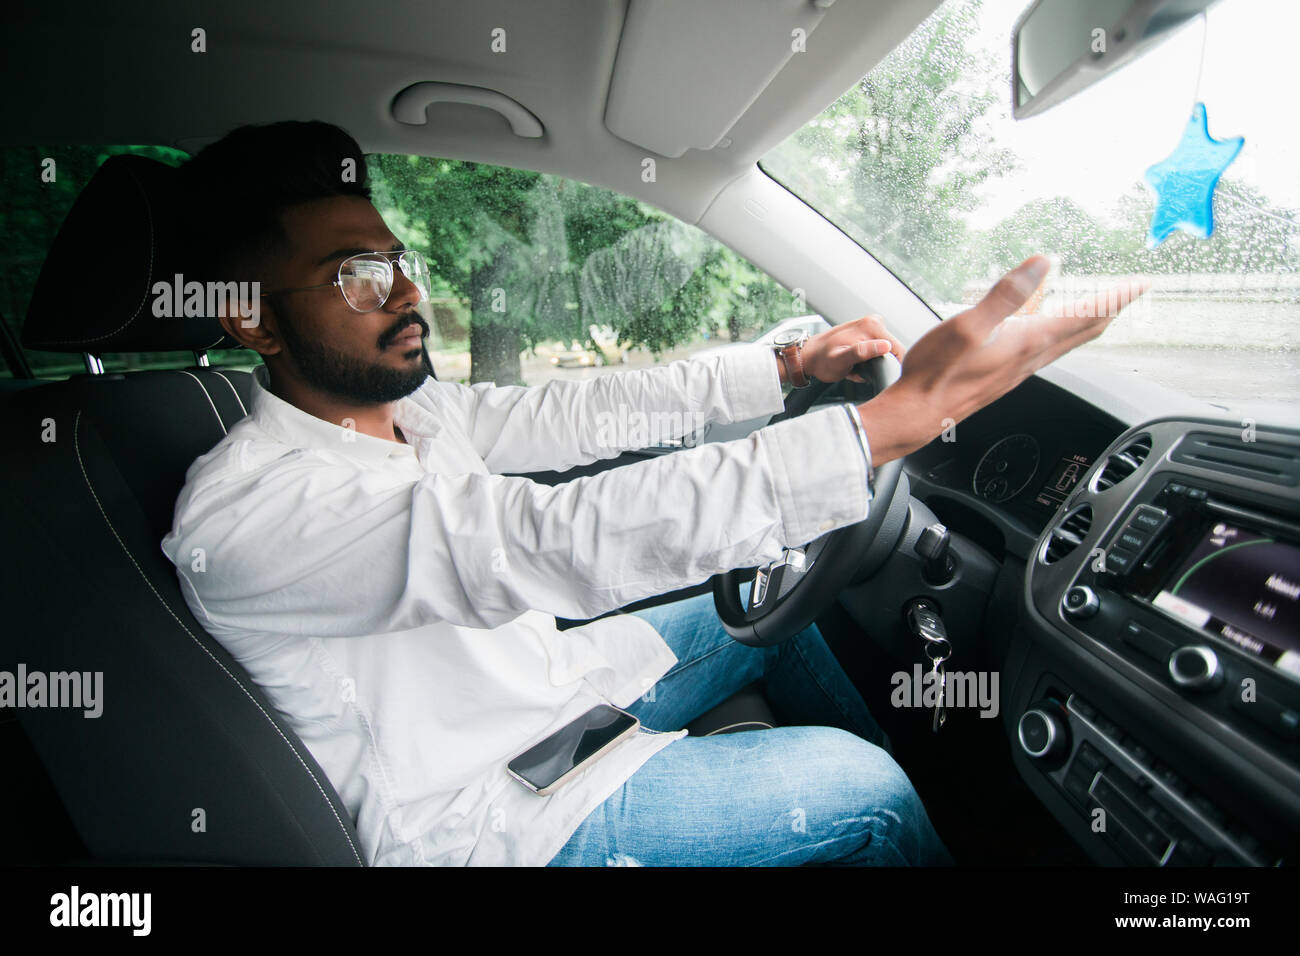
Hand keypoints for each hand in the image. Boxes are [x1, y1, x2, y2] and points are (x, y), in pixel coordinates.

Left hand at [799, 316, 906, 384]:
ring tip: (856, 367)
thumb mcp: (840, 361)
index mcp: (872, 326)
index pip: (898, 350)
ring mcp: (872, 325)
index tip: (871, 373)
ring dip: (874, 363)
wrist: (810, 356)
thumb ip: (862, 353)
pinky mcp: (869, 331)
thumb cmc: (822, 361)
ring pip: (886, 352)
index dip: (890, 367)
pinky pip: (878, 349)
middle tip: (859, 371)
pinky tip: (857, 362)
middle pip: (893, 351)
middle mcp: (874, 321)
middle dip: (879, 365)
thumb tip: (885, 347)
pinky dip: (869, 359)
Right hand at [856, 255, 1148, 465]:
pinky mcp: (1003, 375)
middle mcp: (1030, 358)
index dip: (1116, 297)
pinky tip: (1043, 329)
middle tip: (1130, 293)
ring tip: (1100, 310)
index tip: (1141, 283)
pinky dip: (1060, 333)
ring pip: (1066, 343)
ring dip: (1087, 323)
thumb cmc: (937, 372)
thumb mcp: (969, 324)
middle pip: (1084, 331)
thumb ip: (1007, 293)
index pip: (1087, 315)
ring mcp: (1018, 369)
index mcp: (1029, 341)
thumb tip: (1042, 262)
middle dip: (1111, 309)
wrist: (917, 413)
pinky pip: (1044, 350)